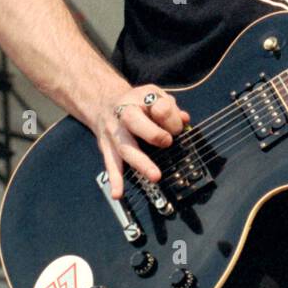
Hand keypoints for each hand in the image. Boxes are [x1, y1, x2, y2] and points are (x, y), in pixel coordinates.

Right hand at [88, 83, 190, 199]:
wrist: (103, 103)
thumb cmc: (136, 102)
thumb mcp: (153, 94)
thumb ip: (169, 107)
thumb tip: (184, 119)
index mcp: (139, 99)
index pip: (158, 106)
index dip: (171, 117)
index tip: (179, 127)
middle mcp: (123, 115)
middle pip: (136, 124)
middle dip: (153, 134)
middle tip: (167, 143)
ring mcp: (114, 133)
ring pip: (126, 148)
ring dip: (140, 163)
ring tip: (155, 176)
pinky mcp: (106, 148)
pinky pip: (111, 164)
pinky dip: (115, 180)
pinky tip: (118, 193)